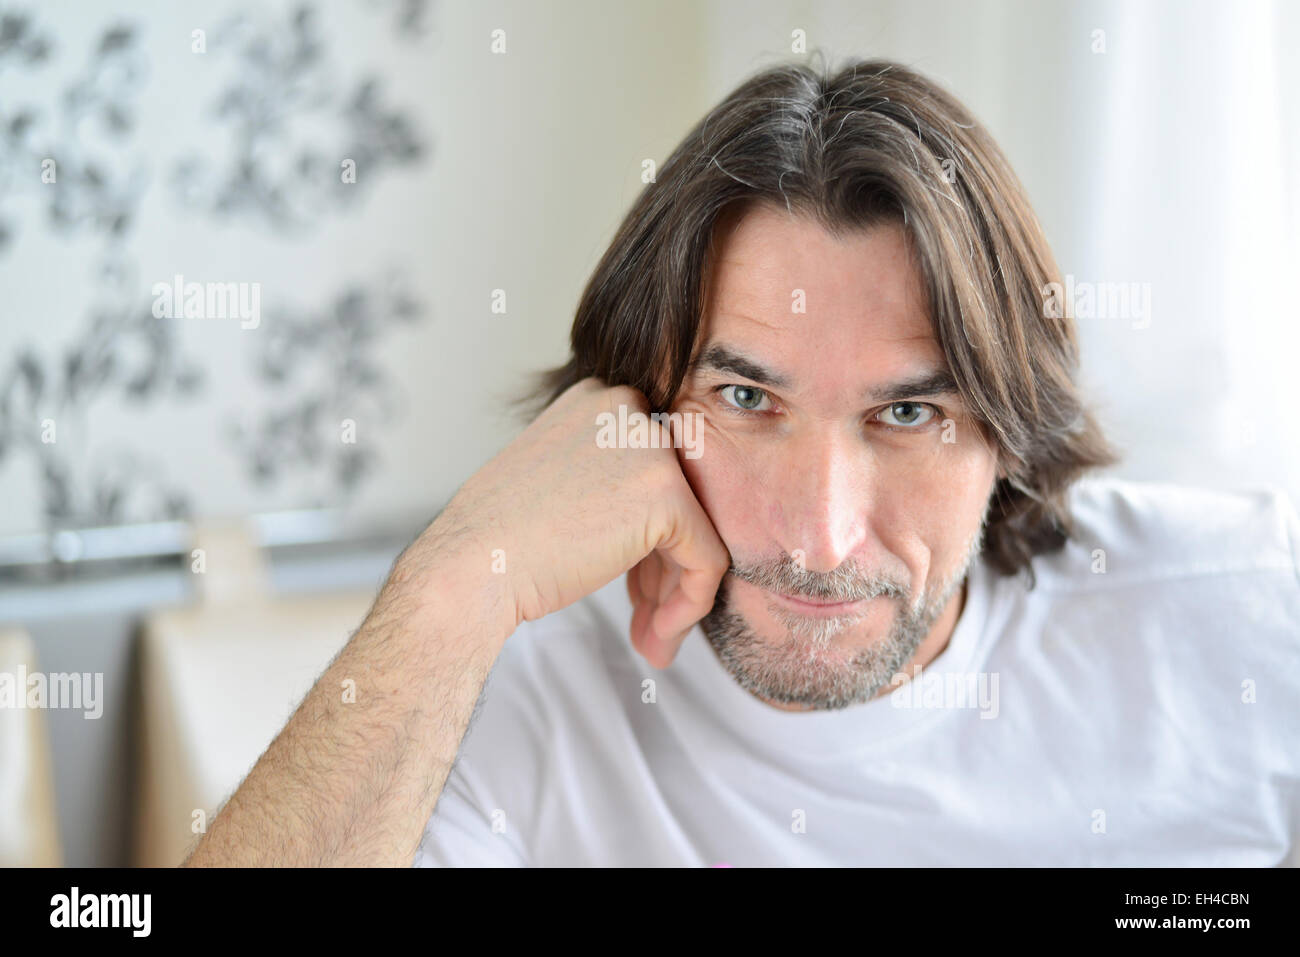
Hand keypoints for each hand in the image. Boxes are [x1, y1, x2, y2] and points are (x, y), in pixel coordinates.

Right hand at [429, 377, 728, 667]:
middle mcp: (630, 407)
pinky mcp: (667, 494)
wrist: (471, 567)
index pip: (653, 471)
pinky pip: (707, 559)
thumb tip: (663, 526)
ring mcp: (652, 446)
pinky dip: (690, 604)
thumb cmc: (500, 540)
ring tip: (652, 640)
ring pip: (697, 531)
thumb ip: (612, 486)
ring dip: (675, 594)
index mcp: (601, 399)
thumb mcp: (561, 484)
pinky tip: (657, 636)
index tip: (633, 587)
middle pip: (679, 500)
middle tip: (645, 620)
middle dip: (664, 569)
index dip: (647, 539)